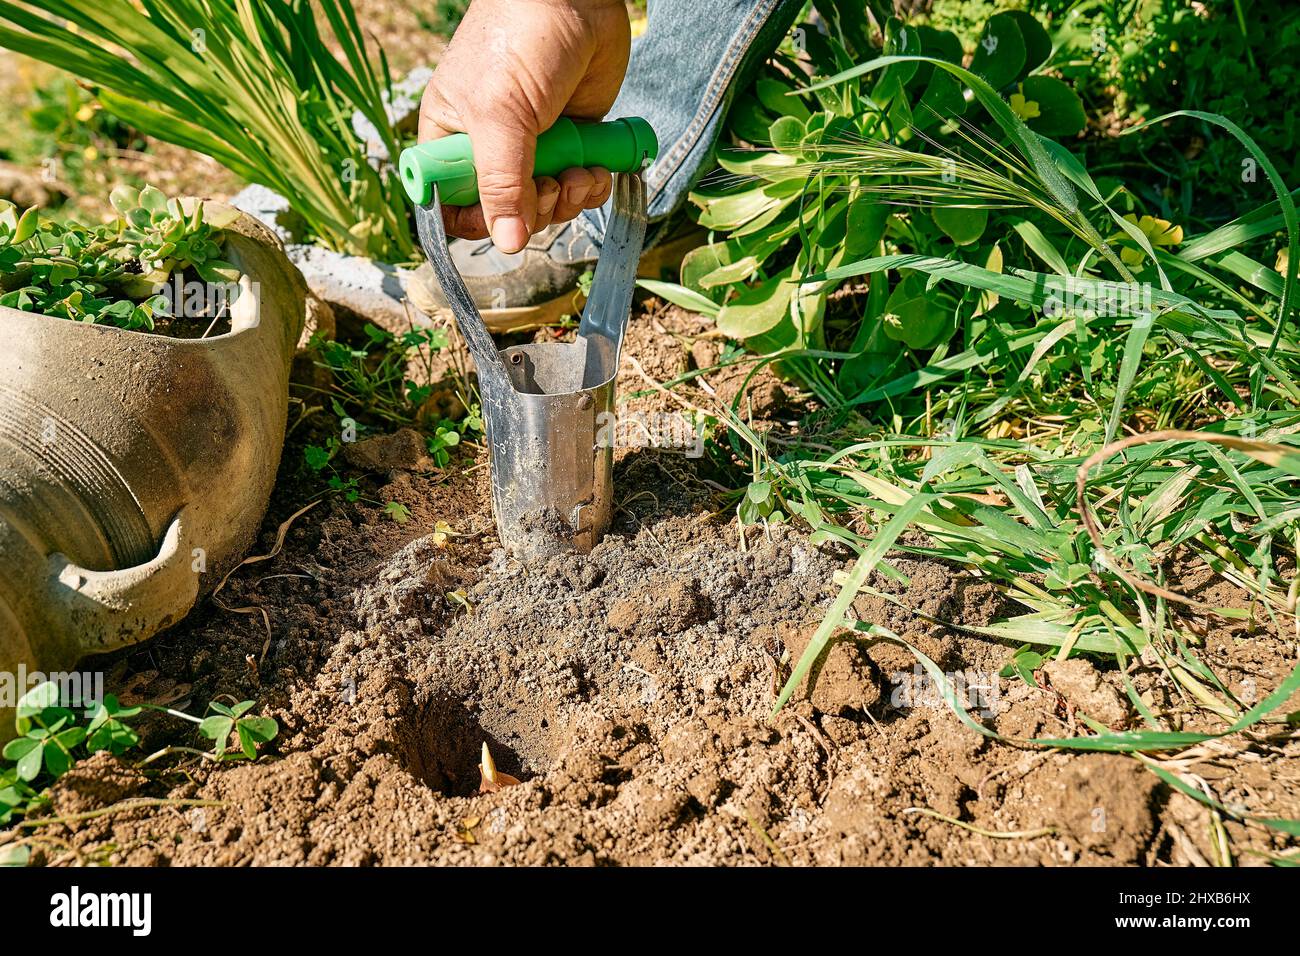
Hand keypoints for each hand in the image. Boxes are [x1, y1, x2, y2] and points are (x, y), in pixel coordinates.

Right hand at [418, 0, 630, 251]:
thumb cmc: (519, 40)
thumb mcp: (500, 115)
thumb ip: (501, 183)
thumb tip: (505, 242)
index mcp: (452, 138)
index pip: (449, 203)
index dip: (475, 222)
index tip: (503, 222)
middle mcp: (490, 148)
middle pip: (506, 213)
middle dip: (535, 209)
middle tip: (552, 184)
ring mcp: (534, 147)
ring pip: (547, 205)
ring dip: (568, 198)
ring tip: (581, 171)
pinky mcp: (572, 142)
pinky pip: (578, 187)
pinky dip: (590, 186)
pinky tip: (598, 167)